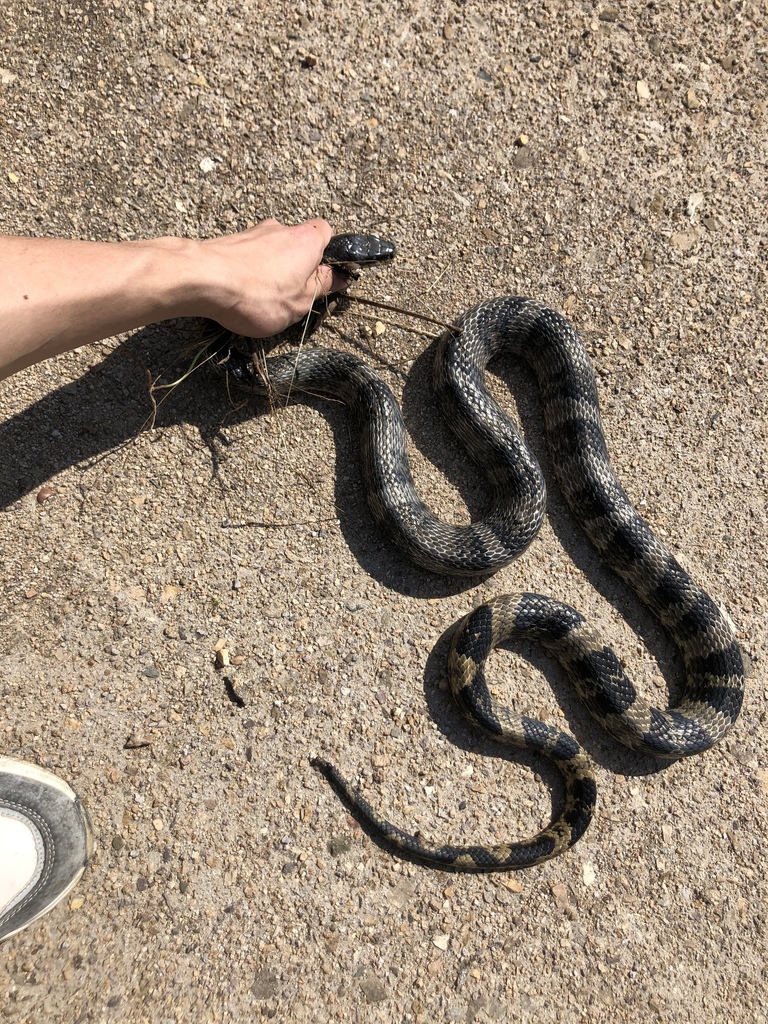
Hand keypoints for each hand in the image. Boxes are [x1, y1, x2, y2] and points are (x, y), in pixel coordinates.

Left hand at [195, 218, 347, 337]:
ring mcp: (253, 233)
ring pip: (271, 250)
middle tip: (292, 294)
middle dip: (296, 266)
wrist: (204, 280)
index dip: (328, 253)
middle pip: (297, 243)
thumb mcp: (301, 301)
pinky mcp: (230, 241)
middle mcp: (280, 229)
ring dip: (271, 270)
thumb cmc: (257, 294)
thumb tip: (340, 277)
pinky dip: (249, 271)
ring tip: (261, 298)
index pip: (326, 231)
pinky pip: (248, 256)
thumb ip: (322, 287)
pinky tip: (241, 293)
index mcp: (306, 240)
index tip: (325, 275)